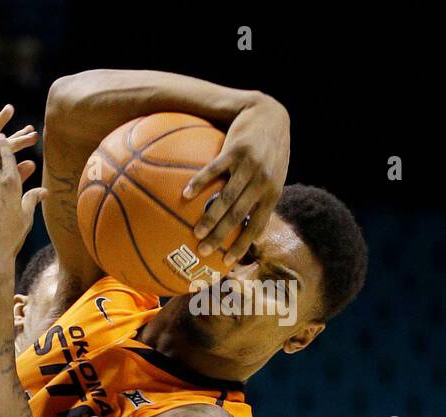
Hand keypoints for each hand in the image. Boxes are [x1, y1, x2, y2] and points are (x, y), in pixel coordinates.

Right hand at [184, 95, 289, 265]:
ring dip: (211, 216)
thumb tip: (239, 223)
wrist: (269, 114)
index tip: (227, 261)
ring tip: (196, 232)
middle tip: (203, 251)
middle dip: (221, 236)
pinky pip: (215, 170)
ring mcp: (250, 165)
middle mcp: (262, 181)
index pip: (257, 225)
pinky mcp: (236, 150)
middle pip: (239, 215)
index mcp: (272, 192)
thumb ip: (259, 196)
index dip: (243, 244)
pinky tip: (186, 194)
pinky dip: (200, 183)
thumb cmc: (268, 148)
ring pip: (228, 196)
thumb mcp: (273, 172)